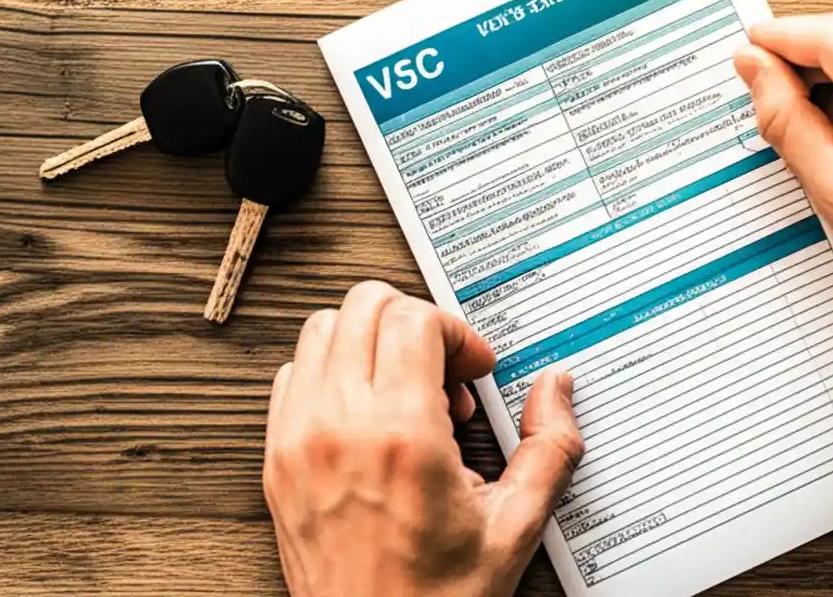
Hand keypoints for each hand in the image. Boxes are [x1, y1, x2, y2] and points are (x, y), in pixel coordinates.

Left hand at [263, 281, 583, 596]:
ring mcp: (297, 440)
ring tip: (407, 391)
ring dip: (370, 343)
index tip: (476, 369)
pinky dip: (331, 374)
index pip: (413, 318)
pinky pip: (292, 376)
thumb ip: (550, 447)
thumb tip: (557, 390)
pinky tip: (368, 413)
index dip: (458, 332)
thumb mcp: (514, 526)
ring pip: (321, 330)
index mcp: (401, 435)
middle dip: (416, 323)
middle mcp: (338, 426)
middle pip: (363, 307)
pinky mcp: (275, 459)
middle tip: (446, 374)